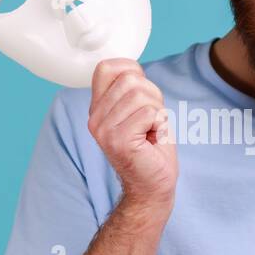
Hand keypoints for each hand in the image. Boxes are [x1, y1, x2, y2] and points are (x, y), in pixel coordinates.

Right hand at [88, 58, 177, 206]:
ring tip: (152, 131)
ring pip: (141, 95)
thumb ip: (131, 89)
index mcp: (97, 107)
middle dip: (152, 96)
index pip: (106, 67)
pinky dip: (160, 125)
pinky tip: (153, 140)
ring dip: (157, 112)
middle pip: (130, 79)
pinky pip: (150, 113)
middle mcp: (94, 117)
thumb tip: (133, 69)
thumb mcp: (139, 109)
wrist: (153, 186)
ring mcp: (103, 129)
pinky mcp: (118, 140)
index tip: (142, 94)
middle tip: (151, 120)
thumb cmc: (151, 148)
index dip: (131, 70)